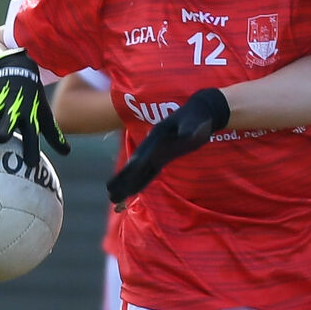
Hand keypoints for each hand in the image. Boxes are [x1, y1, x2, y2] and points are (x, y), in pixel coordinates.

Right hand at [0, 48, 69, 168]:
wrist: (21, 70)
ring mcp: (0, 102)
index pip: (32, 136)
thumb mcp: (43, 115)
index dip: (31, 149)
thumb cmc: (32, 100)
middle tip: (0, 138)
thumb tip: (67, 153)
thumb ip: (53, 134)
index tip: (30, 165)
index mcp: (29, 117)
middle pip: (9, 122)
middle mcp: (14, 111)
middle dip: (5, 130)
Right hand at [107, 88, 230, 206]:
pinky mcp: (164, 157)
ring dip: (129, 184)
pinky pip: (150, 172)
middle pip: (135, 166)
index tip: (119, 181)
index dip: (130, 171)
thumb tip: (186, 134)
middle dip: (123, 181)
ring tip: (115, 197)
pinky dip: (141, 181)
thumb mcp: (194, 121)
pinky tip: (133, 190)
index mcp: (157, 138)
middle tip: (110, 195)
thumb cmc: (197, 117)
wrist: (200, 113)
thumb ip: (189, 128)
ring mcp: (158, 152)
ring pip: (141, 171)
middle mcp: (154, 146)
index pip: (141, 158)